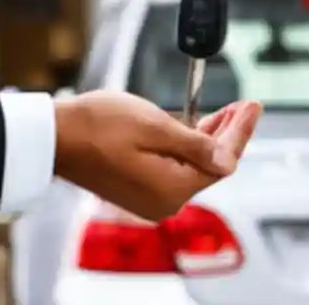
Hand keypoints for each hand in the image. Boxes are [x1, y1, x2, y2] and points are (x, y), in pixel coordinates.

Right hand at [54, 92, 261, 221]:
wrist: (54, 137)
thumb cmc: (97, 125)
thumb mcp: (154, 125)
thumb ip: (196, 144)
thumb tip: (229, 161)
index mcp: (172, 188)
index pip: (222, 161)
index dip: (240, 131)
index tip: (253, 106)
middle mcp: (163, 201)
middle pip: (209, 167)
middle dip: (228, 134)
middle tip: (244, 106)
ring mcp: (149, 199)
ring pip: (191, 168)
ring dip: (208, 139)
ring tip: (224, 112)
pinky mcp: (137, 191)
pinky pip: (173, 170)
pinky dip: (186, 149)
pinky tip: (193, 128)